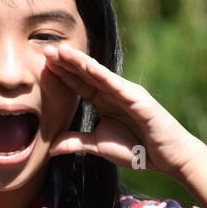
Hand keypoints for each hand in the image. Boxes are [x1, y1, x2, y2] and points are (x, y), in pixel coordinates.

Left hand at [43, 43, 203, 176]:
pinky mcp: (138, 100)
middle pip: (84, 73)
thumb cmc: (137, 150)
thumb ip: (76, 143)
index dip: (60, 73)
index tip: (39, 63)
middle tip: (42, 49)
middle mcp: (113, 92)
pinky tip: (86, 66)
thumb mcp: (98, 146)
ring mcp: (126, 93)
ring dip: (78, 61)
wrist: (167, 158)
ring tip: (60, 51)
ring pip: (97, 73)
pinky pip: (117, 85)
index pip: (78, 83)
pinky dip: (102, 75)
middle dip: (64, 61)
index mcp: (103, 101)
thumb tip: (51, 147)